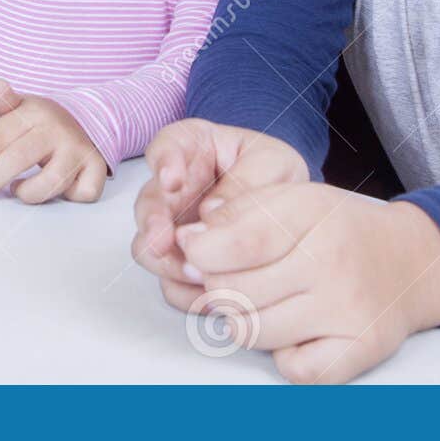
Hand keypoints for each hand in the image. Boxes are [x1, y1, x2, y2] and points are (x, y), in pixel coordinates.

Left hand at [0, 80, 107, 203]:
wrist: (84, 122)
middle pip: (19, 158)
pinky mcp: (96, 167)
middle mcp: (57, 128)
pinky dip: (68, 197)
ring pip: (51, 183)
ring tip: (19, 188)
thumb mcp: (18, 110)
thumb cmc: (40, 125)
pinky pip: (82, 193)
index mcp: (34, 112)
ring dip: (29, 193)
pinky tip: (58, 187)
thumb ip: (1, 104)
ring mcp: (78, 148)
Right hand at [130, 120, 307, 311]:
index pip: (166, 146)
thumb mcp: (274, 164)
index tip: (173, 180)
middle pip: (148, 203)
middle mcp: (172, 188)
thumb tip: (211, 212)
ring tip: (195, 273)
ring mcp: (172, 227)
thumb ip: (247, 180)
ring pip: (149, 247)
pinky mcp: (180, 262)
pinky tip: (209, 294)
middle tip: (163, 242)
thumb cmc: (275, 175)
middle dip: (152, 224)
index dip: (163, 163)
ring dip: (166, 262)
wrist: (291, 212)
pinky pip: (169, 281)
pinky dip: (185, 290)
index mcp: (192, 148)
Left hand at [175, 184, 439, 383]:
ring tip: (257, 303)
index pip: (235, 243)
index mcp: (310, 214)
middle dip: (216, 287)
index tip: (194, 255)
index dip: (201, 254)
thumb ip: (237, 212)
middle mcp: (330, 261)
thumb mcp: (291, 198)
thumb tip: (186, 241)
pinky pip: (294, 370)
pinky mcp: (360, 348)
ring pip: (253, 333)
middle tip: (227, 280)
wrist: (411, 260)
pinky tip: (292, 332)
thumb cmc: (336, 227)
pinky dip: (283, 357)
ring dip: (242, 321)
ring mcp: (347, 308)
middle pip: (234, 292)